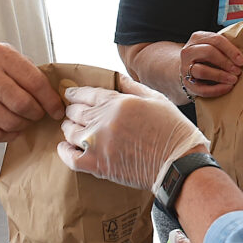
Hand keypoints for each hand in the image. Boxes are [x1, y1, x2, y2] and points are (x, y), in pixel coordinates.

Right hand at [0, 42, 63, 142]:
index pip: (35, 81)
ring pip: (9, 122)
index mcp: (1, 55)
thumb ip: (29, 73)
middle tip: (38, 115)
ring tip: (25, 120)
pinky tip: (11, 128)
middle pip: (22, 104)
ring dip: (24, 125)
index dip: (50, 100)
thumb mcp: (7, 58)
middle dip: (37, 114)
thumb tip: (57, 99)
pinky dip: (9, 135)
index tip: (57, 110)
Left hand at [57, 74, 208, 188]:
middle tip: (73, 112)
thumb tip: (116, 77)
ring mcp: (98, 144)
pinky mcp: (98, 165)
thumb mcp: (156, 99)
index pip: (87, 93)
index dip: (76, 93)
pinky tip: (65, 147)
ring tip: (71, 128)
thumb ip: (132, 86)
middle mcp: (104, 121)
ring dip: (69, 128)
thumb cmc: (172, 130)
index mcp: (118, 102)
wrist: (178, 164)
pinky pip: (70, 157)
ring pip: (69, 132)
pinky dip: (64, 151)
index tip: (71, 95)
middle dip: (72, 110)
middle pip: (75, 112)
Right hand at [179, 31, 242, 98]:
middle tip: (238, 71)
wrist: (188, 69)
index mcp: (198, 38)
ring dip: (220, 75)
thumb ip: (224, 48)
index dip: (230, 50)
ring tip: (234, 80)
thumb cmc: (206, 57)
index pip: (216, 40)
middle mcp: (189, 51)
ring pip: (202, 71)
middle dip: (226, 62)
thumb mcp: (213, 47)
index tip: (241, 60)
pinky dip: (216, 90)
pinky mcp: (187, 83)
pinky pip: (201, 89)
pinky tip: (227, 88)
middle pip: (208, 53)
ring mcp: (185, 68)